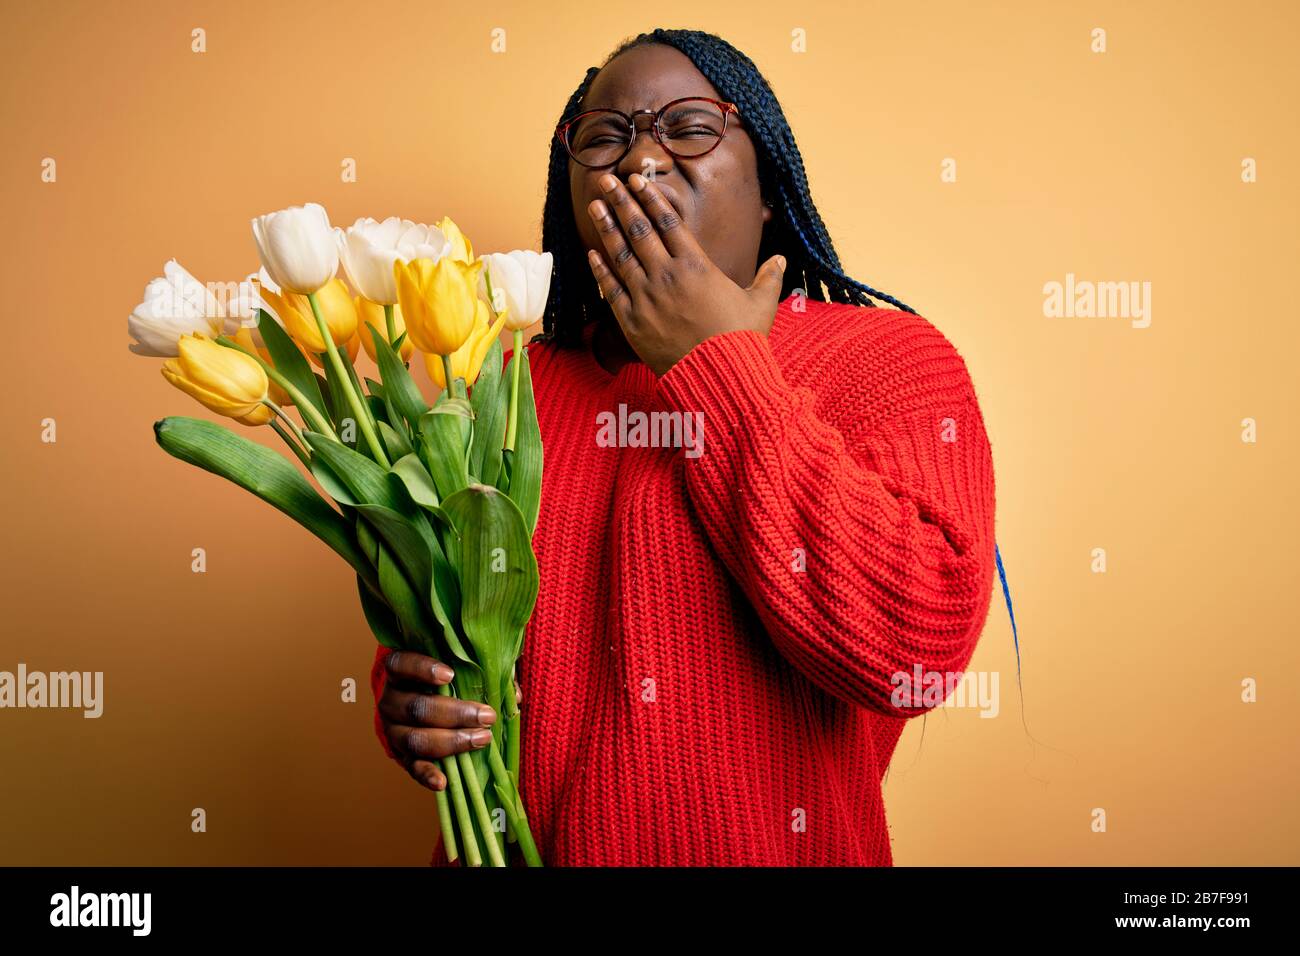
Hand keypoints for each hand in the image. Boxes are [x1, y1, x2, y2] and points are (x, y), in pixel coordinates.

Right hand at [378, 650, 520, 791]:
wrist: (416, 705)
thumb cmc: (446, 679)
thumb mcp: (460, 667)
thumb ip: (486, 671)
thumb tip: (514, 695)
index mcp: (399, 672)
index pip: (400, 664)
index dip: (422, 669)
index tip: (450, 675)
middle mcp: (391, 701)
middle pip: (416, 707)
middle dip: (455, 713)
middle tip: (486, 716)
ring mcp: (393, 730)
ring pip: (415, 738)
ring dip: (451, 741)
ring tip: (482, 740)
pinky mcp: (401, 755)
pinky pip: (412, 767)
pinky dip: (427, 775)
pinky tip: (443, 781)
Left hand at [585, 171, 786, 375]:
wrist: (719, 378)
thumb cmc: (742, 341)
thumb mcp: (761, 305)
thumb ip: (768, 278)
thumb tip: (781, 259)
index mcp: (697, 265)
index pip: (668, 222)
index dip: (651, 198)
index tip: (637, 180)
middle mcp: (667, 275)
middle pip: (639, 230)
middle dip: (621, 202)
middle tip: (606, 180)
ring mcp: (646, 298)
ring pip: (621, 254)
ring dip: (606, 227)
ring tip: (594, 205)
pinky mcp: (632, 322)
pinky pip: (612, 290)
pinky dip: (601, 270)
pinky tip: (592, 253)